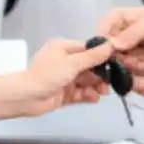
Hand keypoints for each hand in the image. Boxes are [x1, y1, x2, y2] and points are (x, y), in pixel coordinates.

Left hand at [14, 38, 133, 116]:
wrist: (27, 97)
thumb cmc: (47, 75)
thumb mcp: (72, 63)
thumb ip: (93, 56)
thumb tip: (110, 45)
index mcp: (64, 48)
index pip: (88, 49)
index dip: (102, 56)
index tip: (116, 63)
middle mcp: (65, 61)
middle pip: (89, 67)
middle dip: (100, 75)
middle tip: (108, 83)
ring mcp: (65, 78)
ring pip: (86, 81)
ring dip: (95, 86)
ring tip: (101, 93)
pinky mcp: (65, 93)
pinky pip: (81, 93)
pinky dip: (88, 95)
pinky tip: (94, 99)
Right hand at [98, 6, 143, 76]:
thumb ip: (132, 34)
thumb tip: (113, 45)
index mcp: (117, 20)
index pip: (102, 30)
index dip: (101, 42)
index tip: (107, 52)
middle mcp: (116, 39)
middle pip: (104, 53)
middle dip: (110, 64)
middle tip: (123, 70)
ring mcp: (124, 56)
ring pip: (114, 69)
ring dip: (123, 76)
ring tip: (141, 78)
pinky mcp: (133, 70)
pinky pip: (127, 79)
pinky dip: (134, 84)